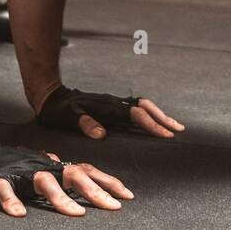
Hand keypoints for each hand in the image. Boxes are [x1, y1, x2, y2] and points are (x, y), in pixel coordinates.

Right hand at [0, 136, 133, 217]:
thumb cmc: (10, 162)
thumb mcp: (39, 164)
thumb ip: (57, 168)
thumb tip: (76, 168)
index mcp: (52, 165)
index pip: (86, 170)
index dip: (107, 181)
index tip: (129, 196)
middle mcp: (41, 166)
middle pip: (73, 175)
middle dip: (95, 191)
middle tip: (114, 207)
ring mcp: (21, 172)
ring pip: (45, 182)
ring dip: (62, 199)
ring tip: (78, 214)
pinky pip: (6, 189)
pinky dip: (12, 202)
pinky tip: (20, 215)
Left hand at [35, 84, 185, 140]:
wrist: (51, 96)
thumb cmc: (58, 111)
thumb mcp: (68, 118)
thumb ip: (84, 124)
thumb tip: (102, 134)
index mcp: (107, 107)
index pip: (135, 115)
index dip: (151, 124)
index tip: (166, 134)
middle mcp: (113, 104)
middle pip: (144, 108)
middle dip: (162, 118)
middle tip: (179, 130)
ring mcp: (113, 104)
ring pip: (141, 106)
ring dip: (158, 115)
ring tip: (173, 126)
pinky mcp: (111, 107)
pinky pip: (134, 109)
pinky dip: (148, 114)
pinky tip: (153, 122)